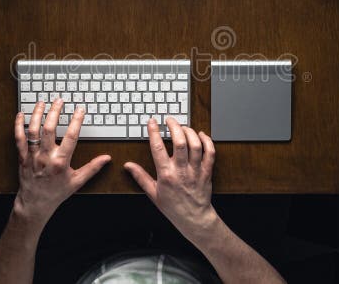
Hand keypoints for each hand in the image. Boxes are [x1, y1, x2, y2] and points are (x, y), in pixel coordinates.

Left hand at [13, 99, 110, 224]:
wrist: (35, 204)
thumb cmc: (56, 193)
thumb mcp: (78, 181)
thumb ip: (93, 168)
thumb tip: (107, 158)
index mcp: (61, 162)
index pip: (71, 136)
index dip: (76, 120)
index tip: (80, 109)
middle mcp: (45, 157)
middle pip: (49, 129)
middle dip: (54, 112)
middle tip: (59, 100)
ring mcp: (32, 156)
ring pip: (32, 131)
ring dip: (37, 114)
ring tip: (42, 103)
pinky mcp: (22, 157)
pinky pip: (18, 138)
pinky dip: (18, 125)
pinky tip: (21, 114)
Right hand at [124, 117, 218, 243]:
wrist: (194, 219)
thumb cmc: (173, 207)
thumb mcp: (153, 193)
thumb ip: (140, 177)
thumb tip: (128, 166)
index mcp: (166, 174)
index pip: (158, 148)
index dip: (154, 132)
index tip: (152, 122)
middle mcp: (181, 170)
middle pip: (180, 142)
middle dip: (174, 126)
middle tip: (170, 120)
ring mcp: (195, 170)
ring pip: (195, 145)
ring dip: (189, 132)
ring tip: (183, 127)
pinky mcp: (207, 171)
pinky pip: (210, 152)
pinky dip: (207, 141)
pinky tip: (201, 135)